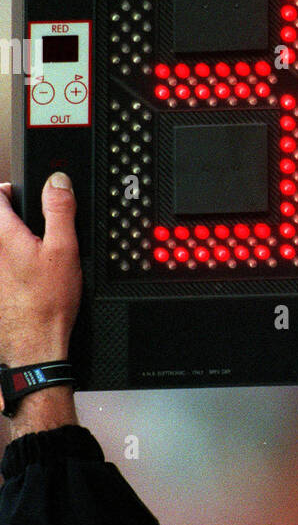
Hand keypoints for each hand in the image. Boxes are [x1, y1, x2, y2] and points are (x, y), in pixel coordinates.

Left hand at [0, 174, 81, 365]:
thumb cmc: (47, 302)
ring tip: (35, 252)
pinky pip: (2, 265)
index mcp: (2, 235)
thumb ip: (60, 210)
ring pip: (0, 244)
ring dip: (13, 241)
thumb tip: (58, 182)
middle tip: (35, 226)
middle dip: (13, 218)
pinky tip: (29, 277)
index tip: (26, 197)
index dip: (12, 190)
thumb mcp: (64, 248)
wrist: (34, 342)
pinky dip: (12, 263)